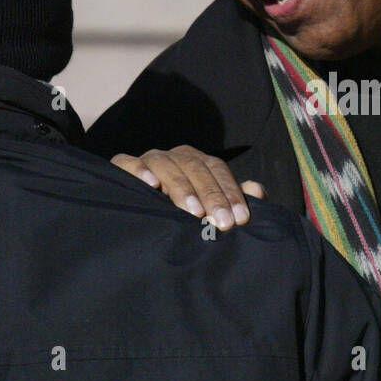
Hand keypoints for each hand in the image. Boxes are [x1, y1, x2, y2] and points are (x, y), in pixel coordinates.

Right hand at [111, 144, 265, 229]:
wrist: (144, 220)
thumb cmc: (187, 216)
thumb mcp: (213, 211)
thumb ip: (237, 201)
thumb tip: (257, 190)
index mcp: (199, 163)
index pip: (218, 169)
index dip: (230, 192)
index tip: (240, 218)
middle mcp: (176, 157)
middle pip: (195, 167)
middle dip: (211, 195)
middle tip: (221, 223)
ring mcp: (150, 160)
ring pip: (166, 164)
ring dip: (181, 187)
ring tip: (193, 211)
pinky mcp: (123, 166)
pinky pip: (127, 162)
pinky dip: (139, 170)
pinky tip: (151, 186)